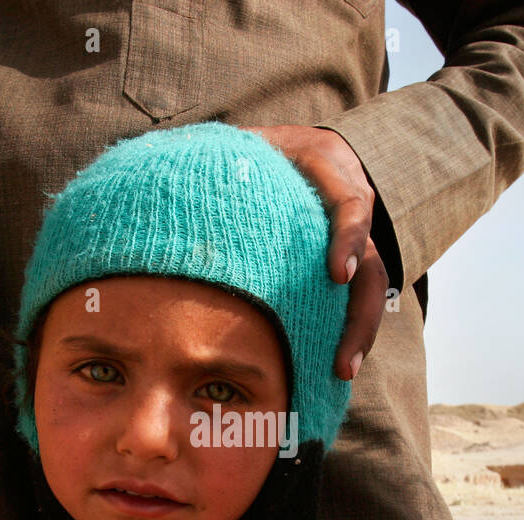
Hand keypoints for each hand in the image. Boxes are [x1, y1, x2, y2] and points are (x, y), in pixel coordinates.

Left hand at [240, 125, 388, 379]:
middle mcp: (351, 201)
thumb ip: (216, 158)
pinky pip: (355, 297)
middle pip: (371, 262)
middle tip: (343, 362)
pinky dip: (344, 330)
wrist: (283, 146)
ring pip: (370, 286)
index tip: (335, 275)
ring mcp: (354, 234)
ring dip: (359, 332)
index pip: (351, 203)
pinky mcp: (349, 259)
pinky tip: (330, 365)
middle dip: (360, 315)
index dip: (348, 237)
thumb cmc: (250, 150)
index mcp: (326, 166)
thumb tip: (153, 179)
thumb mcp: (238, 144)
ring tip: (341, 371)